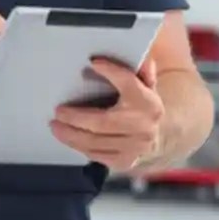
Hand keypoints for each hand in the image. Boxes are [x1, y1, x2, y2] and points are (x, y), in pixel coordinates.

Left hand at [50, 57, 163, 171]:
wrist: (162, 134)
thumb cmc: (143, 104)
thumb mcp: (144, 84)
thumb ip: (139, 70)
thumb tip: (136, 58)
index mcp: (148, 102)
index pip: (128, 82)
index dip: (112, 71)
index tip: (93, 63)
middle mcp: (142, 127)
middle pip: (101, 122)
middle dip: (75, 118)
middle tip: (57, 112)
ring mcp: (134, 148)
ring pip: (95, 143)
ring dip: (71, 135)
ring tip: (55, 127)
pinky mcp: (124, 162)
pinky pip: (96, 155)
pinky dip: (79, 147)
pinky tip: (69, 139)